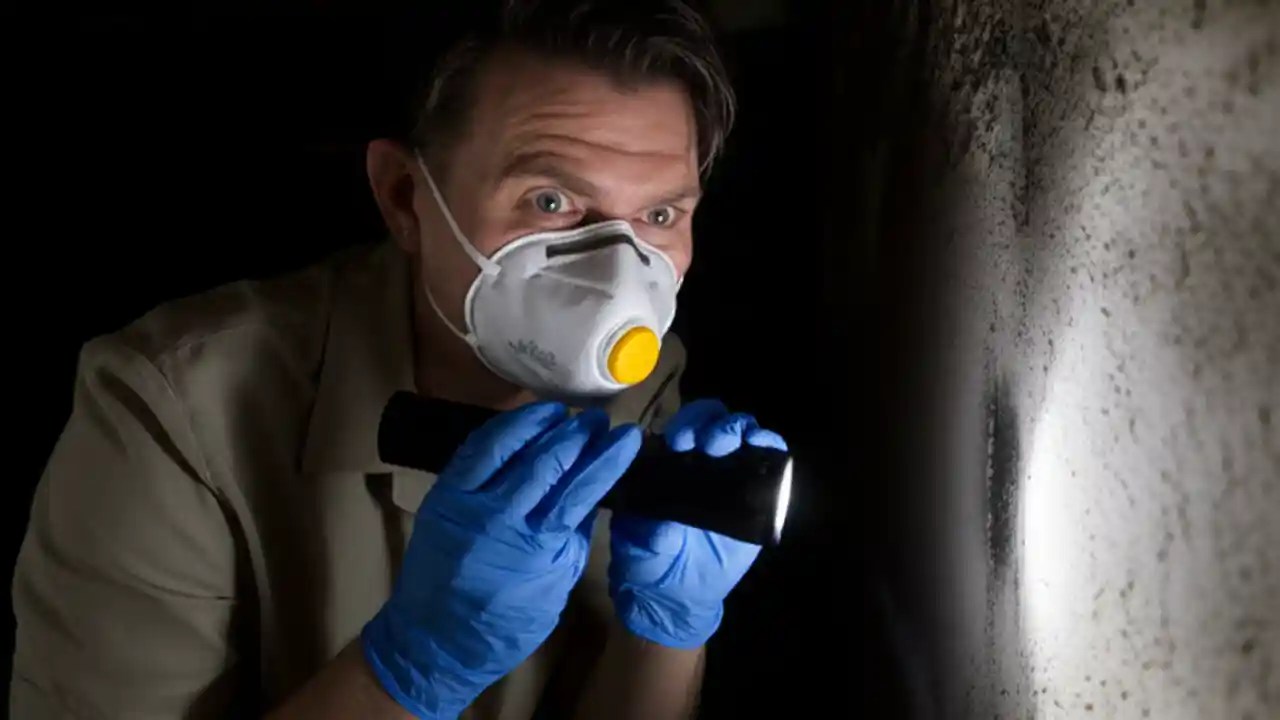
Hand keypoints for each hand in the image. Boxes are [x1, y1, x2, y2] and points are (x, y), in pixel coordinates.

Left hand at [362, 402, 641, 718]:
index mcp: (537, 547)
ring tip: (559, 411)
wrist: (431, 642)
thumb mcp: (556, 585)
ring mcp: (465, 503)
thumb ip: (574, 535)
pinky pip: (472, 451)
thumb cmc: (504, 625)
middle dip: (577, 434)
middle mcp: (500, 518)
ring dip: (535, 422)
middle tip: (598, 419)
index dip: (608, 458)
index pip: (581, 489)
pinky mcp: (441, 495)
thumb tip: (593, 491)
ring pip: (504, 445)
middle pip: (546, 460)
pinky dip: (498, 431)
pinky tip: (517, 423)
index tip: (627, 436)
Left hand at [608, 399, 786, 649]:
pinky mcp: (759, 494)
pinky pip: (770, 459)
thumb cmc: (650, 563)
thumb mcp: (639, 548)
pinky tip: (765, 447)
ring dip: (739, 428)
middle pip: (710, 419)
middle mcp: (699, 460)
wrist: (679, 595)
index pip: (676, 426)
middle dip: (710, 423)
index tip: (679, 442)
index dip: (681, 426)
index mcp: (665, 463)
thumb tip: (664, 526)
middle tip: (708, 444)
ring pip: (741, 431)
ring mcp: (731, 473)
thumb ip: (647, 536)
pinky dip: (770, 445)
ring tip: (734, 444)